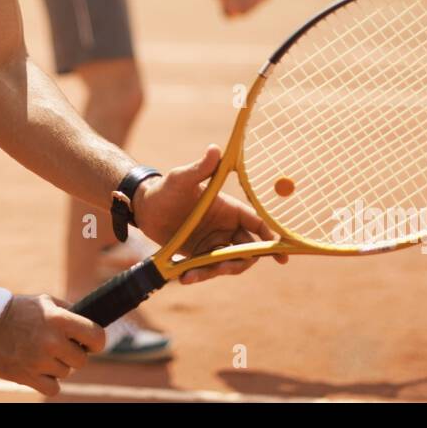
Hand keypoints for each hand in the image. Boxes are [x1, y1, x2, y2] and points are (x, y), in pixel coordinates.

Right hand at [0, 293, 104, 395]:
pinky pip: (52, 388)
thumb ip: (69, 312)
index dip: (96, 342)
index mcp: (60, 319)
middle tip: (59, 348)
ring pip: (65, 374)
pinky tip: (39, 370)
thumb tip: (91, 324)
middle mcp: (52, 341)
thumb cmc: (19, 310)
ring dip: (56, 366)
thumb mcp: (46, 301)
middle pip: (81, 360)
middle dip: (73, 355)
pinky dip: (48, 382)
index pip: (97, 337)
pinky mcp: (27, 376)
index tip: (90, 344)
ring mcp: (40, 360)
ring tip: (40, 353)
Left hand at [131, 145, 288, 284]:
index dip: (271, 239)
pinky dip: (200, 276)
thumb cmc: (166, 188)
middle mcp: (225, 227)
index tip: (281, 256)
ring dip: (215, 272)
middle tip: (221, 268)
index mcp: (229, 209)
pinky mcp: (199, 255)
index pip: (257, 224)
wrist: (145, 208)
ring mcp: (213, 243)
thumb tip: (215, 149)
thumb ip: (200, 168)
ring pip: (227, 263)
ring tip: (192, 275)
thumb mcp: (181, 178)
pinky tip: (185, 278)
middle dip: (239, 262)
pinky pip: (207, 270)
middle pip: (247, 250)